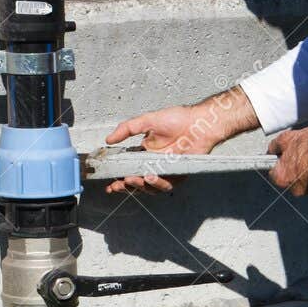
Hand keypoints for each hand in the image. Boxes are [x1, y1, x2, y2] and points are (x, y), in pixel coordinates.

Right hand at [104, 87, 257, 193]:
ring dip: (139, 186)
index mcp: (144, 153)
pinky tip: (149, 177)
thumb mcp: (147, 121)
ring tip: (131, 179)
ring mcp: (165, 171)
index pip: (127, 169)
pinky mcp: (178, 175)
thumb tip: (108, 140)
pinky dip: (157, 184)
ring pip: (149, 187)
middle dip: (125, 186)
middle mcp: (153, 164)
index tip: (108, 182)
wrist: (199, 123)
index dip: (118, 178)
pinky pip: (165, 185)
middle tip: (116, 185)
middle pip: (136, 182)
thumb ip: (127, 129)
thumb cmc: (177, 119)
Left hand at [268, 126, 307, 196]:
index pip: (275, 174)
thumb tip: (271, 150)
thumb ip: (274, 147)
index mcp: (283, 179)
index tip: (285, 157)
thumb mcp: (285, 138)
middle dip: (296, 169)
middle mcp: (297, 190)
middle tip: (304, 154)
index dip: (280, 163)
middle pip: (293, 179)